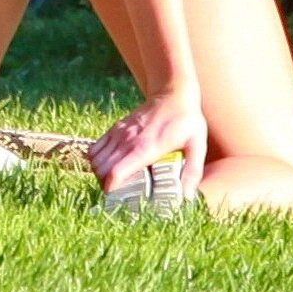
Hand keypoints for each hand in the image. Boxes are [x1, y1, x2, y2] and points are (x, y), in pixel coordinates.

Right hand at [88, 90, 207, 200]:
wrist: (173, 93)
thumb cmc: (186, 120)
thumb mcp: (197, 146)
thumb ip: (192, 171)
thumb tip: (187, 197)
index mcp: (145, 147)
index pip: (116, 171)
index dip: (111, 188)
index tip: (117, 198)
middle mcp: (128, 140)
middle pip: (101, 168)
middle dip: (105, 185)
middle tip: (118, 194)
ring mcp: (120, 132)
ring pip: (96, 158)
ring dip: (99, 173)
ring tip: (113, 182)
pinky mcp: (117, 128)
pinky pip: (96, 147)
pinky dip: (96, 159)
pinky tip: (109, 166)